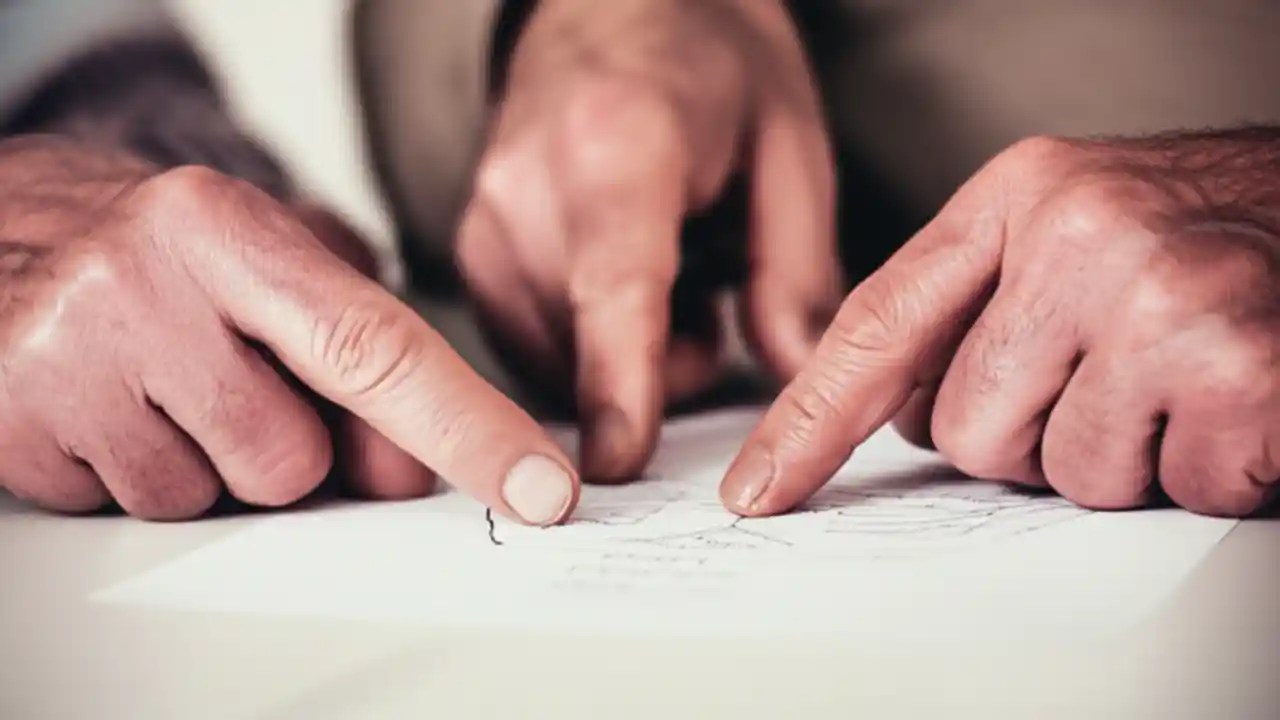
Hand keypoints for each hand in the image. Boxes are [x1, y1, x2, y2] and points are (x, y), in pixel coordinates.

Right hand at [0, 136, 578, 523]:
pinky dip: (136, 475)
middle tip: (230, 385)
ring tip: (163, 390)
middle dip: (282, 449)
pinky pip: (129, 509)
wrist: (10, 231)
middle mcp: (143, 283)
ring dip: (204, 465)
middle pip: (292, 464)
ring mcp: (68, 357)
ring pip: (209, 500)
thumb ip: (365, 357)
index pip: (376, 349)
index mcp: (227, 229)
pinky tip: (114, 409)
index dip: (470, 429)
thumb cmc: (171, 257)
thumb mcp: (279, 266)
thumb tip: (410, 473)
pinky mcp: (13, 424)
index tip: (542, 487)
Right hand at [457, 0, 840, 480]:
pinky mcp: (471, 246)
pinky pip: (525, 341)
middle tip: (707, 298)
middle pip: (586, 344)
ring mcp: (486, 217)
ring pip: (551, 357)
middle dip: (661, 365)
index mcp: (619, 142)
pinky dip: (581, 341)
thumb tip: (798, 379)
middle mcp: (529, 184)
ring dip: (619, 355)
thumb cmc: (708, 60)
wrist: (613, 1)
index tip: (621, 463)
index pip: (616, 287)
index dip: (620, 382)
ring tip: (661, 274)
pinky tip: (614, 281)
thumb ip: (795, 272)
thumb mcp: (790, 146)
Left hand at [722, 130, 1279, 517]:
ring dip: (1118, 455)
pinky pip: (1166, 490)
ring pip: (1060, 473)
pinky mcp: (1236, 371)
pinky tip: (1230, 404)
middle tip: (1109, 375)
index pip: (878, 325)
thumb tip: (891, 412)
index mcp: (1018, 196)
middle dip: (1030, 434)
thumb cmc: (1199, 235)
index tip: (758, 489)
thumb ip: (974, 304)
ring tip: (1173, 381)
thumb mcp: (1067, 229)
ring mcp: (1157, 298)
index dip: (808, 420)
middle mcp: (1077, 234)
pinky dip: (1203, 470)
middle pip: (963, 429)